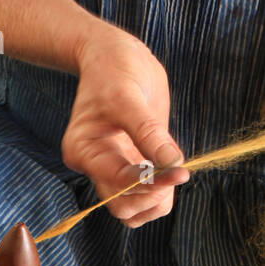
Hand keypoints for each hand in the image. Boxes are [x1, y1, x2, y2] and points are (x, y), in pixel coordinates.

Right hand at [62, 28, 188, 227]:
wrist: (115, 56)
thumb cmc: (113, 69)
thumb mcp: (129, 97)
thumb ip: (149, 133)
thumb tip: (173, 164)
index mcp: (83, 150)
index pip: (117, 181)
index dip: (150, 181)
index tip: (181, 172)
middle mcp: (95, 166)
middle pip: (122, 206)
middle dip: (152, 195)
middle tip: (178, 173)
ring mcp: (113, 168)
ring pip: (134, 210)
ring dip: (158, 199)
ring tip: (175, 172)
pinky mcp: (132, 165)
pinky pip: (146, 196)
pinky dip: (162, 192)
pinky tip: (173, 170)